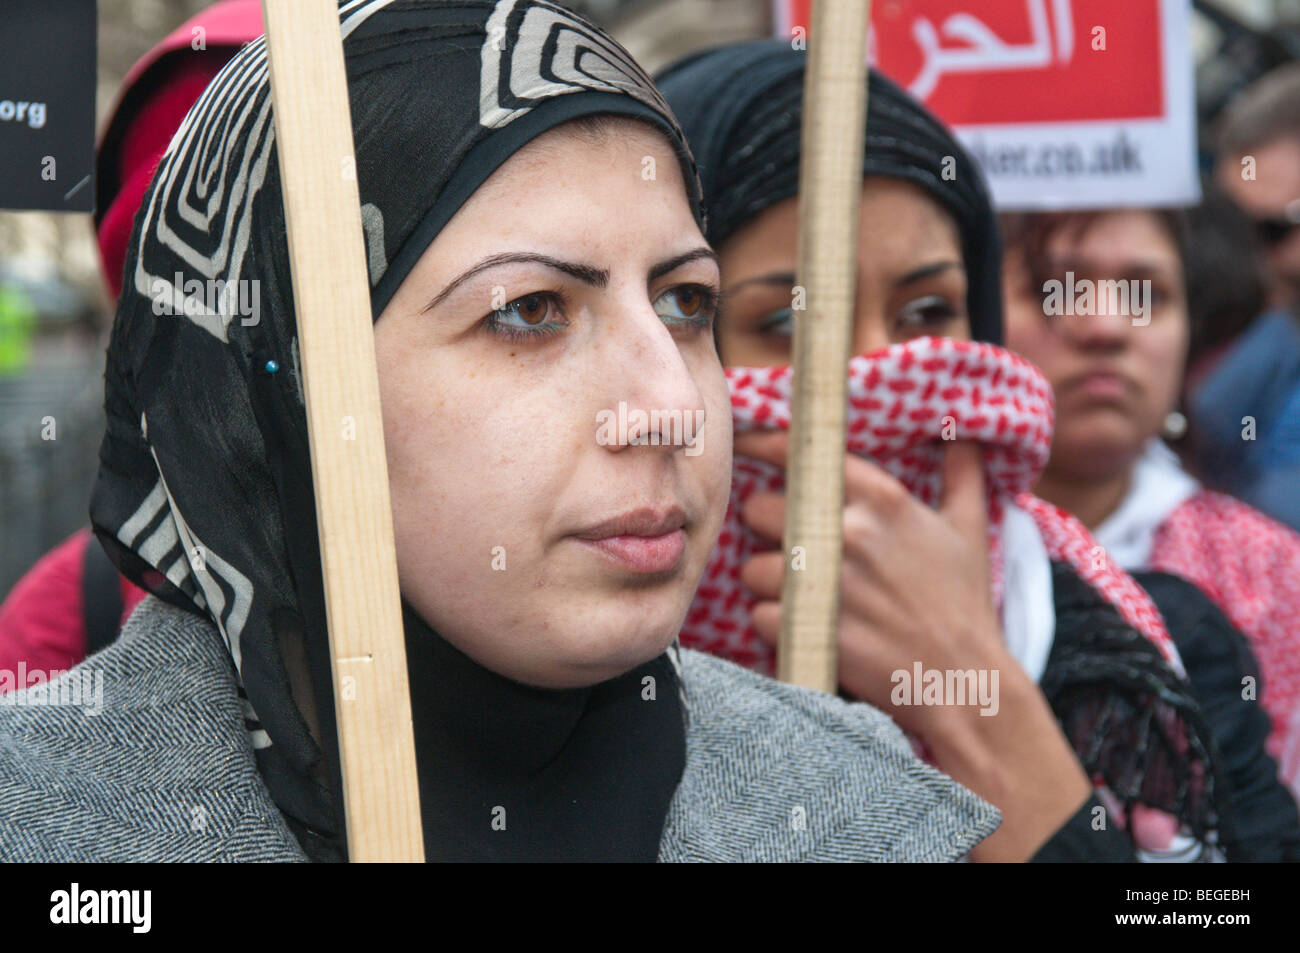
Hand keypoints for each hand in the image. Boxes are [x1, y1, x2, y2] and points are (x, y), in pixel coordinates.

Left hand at [734, 433, 1091, 860]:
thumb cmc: (965, 603)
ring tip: (804, 598)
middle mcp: (846, 532)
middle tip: (797, 551)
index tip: (747, 445)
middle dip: (771, 532)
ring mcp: (824, 582)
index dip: (764, 446)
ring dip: (770, 585)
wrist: (963, 680)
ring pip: (753, 569)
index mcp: (881, 500)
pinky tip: (807, 630)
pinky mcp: (808, 628)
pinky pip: (759, 616)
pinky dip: (776, 626)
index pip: (800, 456)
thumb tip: (965, 437)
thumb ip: (962, 475)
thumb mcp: (970, 530)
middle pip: (760, 511)